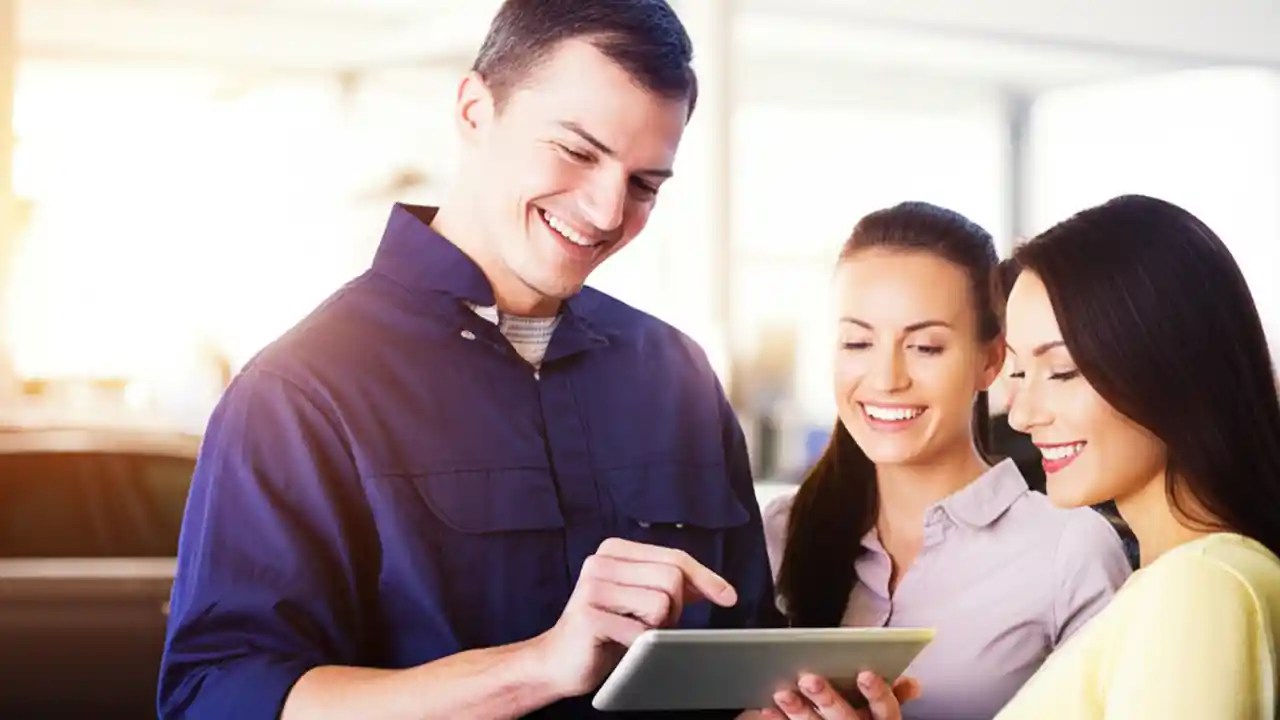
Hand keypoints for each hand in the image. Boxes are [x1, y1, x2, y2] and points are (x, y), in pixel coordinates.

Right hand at [532, 537, 738, 697]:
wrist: (560, 661)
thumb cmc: (606, 629)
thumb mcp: (641, 600)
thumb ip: (673, 586)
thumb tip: (716, 587)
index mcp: (615, 550)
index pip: (675, 557)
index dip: (706, 578)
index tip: (728, 597)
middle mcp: (601, 561)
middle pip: (672, 578)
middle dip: (676, 608)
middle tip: (656, 625)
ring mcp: (592, 586)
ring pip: (661, 603)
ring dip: (658, 627)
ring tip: (635, 632)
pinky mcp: (588, 616)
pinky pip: (641, 631)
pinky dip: (641, 644)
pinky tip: (622, 644)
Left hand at [760, 672, 920, 719]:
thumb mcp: (881, 715)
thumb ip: (892, 695)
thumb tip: (913, 685)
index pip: (886, 710)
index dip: (877, 693)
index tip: (864, 674)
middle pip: (846, 719)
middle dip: (827, 699)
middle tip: (809, 678)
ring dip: (798, 712)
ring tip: (781, 692)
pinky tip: (765, 709)